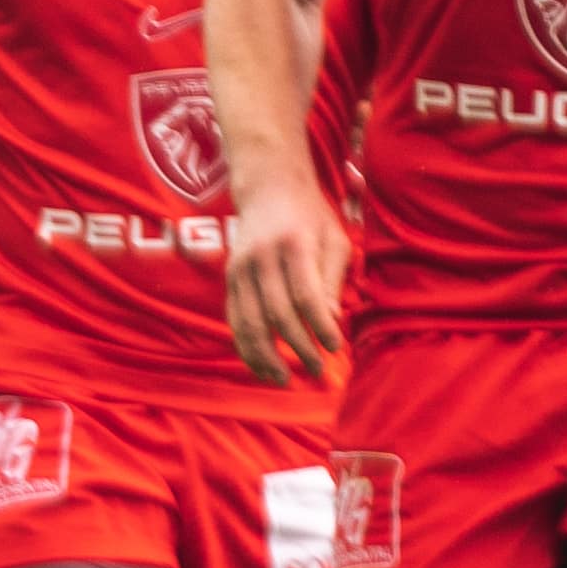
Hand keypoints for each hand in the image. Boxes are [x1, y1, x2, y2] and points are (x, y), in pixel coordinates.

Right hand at [223, 180, 351, 384]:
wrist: (268, 188)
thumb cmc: (311, 216)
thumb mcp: (335, 239)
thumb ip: (332, 279)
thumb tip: (330, 321)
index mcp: (293, 245)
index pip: (306, 295)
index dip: (320, 325)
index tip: (336, 347)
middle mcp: (262, 257)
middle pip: (277, 313)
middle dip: (298, 346)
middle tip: (317, 370)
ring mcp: (240, 268)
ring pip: (249, 321)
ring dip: (266, 355)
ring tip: (282, 379)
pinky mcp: (230, 278)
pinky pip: (234, 318)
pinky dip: (245, 346)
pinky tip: (260, 365)